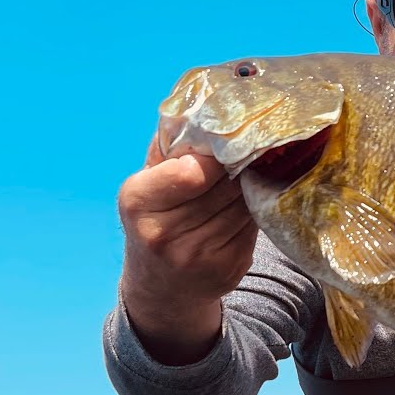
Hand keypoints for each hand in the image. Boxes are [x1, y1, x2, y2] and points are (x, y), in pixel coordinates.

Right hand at [118, 136, 258, 363]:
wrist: (162, 288)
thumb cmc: (156, 219)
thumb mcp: (147, 183)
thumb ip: (169, 148)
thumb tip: (201, 105)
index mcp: (138, 202)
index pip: (192, 170)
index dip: (215, 156)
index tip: (223, 148)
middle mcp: (163, 234)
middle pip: (225, 186)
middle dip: (239, 168)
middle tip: (250, 152)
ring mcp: (198, 256)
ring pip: (244, 204)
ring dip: (252, 188)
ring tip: (250, 176)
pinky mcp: (228, 269)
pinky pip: (254, 226)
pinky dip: (255, 211)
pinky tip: (249, 205)